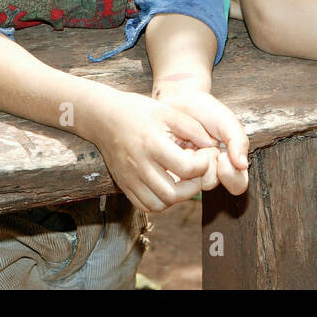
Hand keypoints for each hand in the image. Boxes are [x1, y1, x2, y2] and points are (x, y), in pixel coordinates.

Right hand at [88, 89, 220, 213]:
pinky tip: (168, 185)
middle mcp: (139, 166)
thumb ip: (193, 128)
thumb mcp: (168, 111)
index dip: (203, 165)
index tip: (205, 155)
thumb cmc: (138, 111)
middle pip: (174, 193)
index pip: (186, 168)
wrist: (103, 117)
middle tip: (198, 172)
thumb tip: (212, 146)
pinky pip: (145, 206)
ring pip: (160, 204)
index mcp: (152, 144)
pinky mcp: (124, 185)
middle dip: (194, 186)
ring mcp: (129, 179)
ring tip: (184, 180)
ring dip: (178, 197)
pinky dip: (161, 202)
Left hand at [153, 81, 249, 195]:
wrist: (179, 100)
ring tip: (187, 144)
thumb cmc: (206, 111)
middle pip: (212, 183)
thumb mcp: (226, 121)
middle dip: (206, 164)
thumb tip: (242, 165)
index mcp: (230, 163)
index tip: (222, 156)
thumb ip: (238, 141)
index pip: (237, 184)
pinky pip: (173, 178)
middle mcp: (211, 171)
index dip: (231, 176)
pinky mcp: (172, 170)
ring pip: (191, 182)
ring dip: (189, 162)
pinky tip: (176, 147)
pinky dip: (174, 162)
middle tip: (202, 146)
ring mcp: (190, 172)